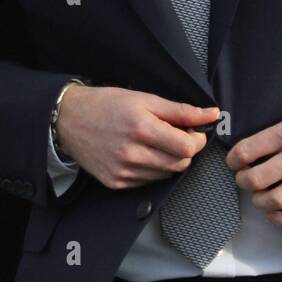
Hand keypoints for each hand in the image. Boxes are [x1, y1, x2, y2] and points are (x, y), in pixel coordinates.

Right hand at [54, 85, 219, 189]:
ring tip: (155, 143)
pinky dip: (152, 169)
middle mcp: (133, 154)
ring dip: (169, 161)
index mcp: (142, 129)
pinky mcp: (116, 183)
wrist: (69, 120)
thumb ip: (180, 111)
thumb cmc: (107, 104)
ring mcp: (123, 172)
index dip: (196, 140)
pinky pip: (147, 182)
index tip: (191, 131)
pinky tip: (141, 154)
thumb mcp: (145, 99)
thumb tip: (211, 113)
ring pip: (166, 175)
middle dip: (185, 151)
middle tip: (175, 136)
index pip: (187, 148)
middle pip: (180, 164)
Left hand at [225, 94, 281, 228]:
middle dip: (243, 181)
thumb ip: (280, 132)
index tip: (234, 161)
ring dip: (260, 202)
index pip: (247, 150)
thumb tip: (257, 148)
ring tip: (258, 197)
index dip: (233, 158)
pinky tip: (275, 215)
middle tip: (243, 179)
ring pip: (276, 199)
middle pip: (257, 179)